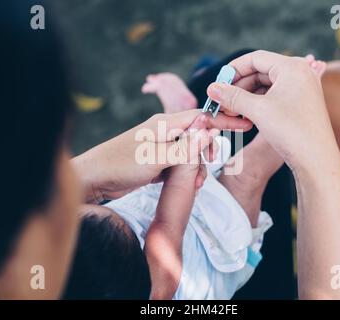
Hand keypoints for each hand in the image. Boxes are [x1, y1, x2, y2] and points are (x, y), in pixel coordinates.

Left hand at [73, 109, 250, 202]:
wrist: (95, 178)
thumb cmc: (122, 165)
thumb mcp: (156, 158)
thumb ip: (184, 147)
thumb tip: (209, 132)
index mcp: (165, 123)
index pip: (200, 117)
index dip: (222, 121)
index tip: (244, 124)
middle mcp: (163, 130)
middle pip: (197, 135)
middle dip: (206, 152)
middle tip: (209, 167)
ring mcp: (159, 145)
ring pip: (189, 151)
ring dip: (196, 166)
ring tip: (195, 183)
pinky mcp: (155, 159)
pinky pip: (179, 162)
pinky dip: (186, 171)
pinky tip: (187, 184)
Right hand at [207, 50, 339, 171]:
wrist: (316, 160)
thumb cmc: (292, 131)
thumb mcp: (257, 110)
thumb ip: (232, 96)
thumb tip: (212, 88)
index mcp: (292, 67)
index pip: (255, 58)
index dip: (233, 69)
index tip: (218, 82)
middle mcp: (300, 73)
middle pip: (260, 70)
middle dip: (239, 86)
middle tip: (222, 101)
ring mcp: (302, 88)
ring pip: (266, 85)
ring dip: (246, 96)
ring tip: (232, 112)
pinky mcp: (300, 102)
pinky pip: (274, 95)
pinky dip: (258, 103)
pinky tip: (246, 115)